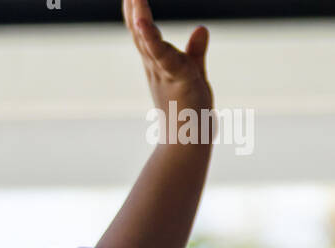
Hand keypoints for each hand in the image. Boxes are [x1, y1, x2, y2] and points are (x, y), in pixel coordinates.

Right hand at [124, 0, 211, 115]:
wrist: (187, 146)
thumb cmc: (189, 114)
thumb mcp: (193, 74)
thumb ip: (195, 52)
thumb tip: (201, 28)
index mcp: (158, 66)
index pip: (144, 35)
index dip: (137, 13)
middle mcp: (156, 67)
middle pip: (140, 33)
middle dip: (133, 9)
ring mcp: (165, 73)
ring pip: (148, 42)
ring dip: (140, 18)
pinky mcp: (178, 78)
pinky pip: (164, 56)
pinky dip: (152, 39)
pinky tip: (144, 23)